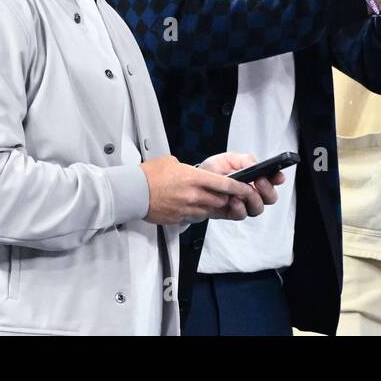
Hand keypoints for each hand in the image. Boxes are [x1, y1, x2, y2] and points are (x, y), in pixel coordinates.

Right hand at [140, 155, 262, 224]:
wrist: (133, 192)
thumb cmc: (149, 175)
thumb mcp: (172, 162)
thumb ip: (188, 169)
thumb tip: (194, 173)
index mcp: (194, 178)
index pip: (225, 184)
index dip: (239, 188)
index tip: (246, 188)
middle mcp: (193, 195)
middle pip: (221, 200)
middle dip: (228, 198)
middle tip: (231, 195)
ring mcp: (187, 208)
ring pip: (210, 210)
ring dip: (214, 206)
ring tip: (212, 200)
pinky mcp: (179, 218)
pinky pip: (195, 216)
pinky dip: (199, 212)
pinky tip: (194, 206)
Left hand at [199, 151, 285, 209]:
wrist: (194, 184)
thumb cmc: (212, 170)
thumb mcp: (227, 159)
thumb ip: (243, 160)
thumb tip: (254, 165)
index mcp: (254, 176)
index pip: (273, 179)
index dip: (278, 178)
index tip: (278, 176)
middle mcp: (252, 192)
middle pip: (270, 197)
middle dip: (267, 190)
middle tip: (259, 181)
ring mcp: (244, 204)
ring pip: (258, 208)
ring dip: (252, 200)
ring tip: (242, 191)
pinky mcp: (233, 213)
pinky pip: (242, 215)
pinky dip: (239, 207)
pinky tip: (232, 199)